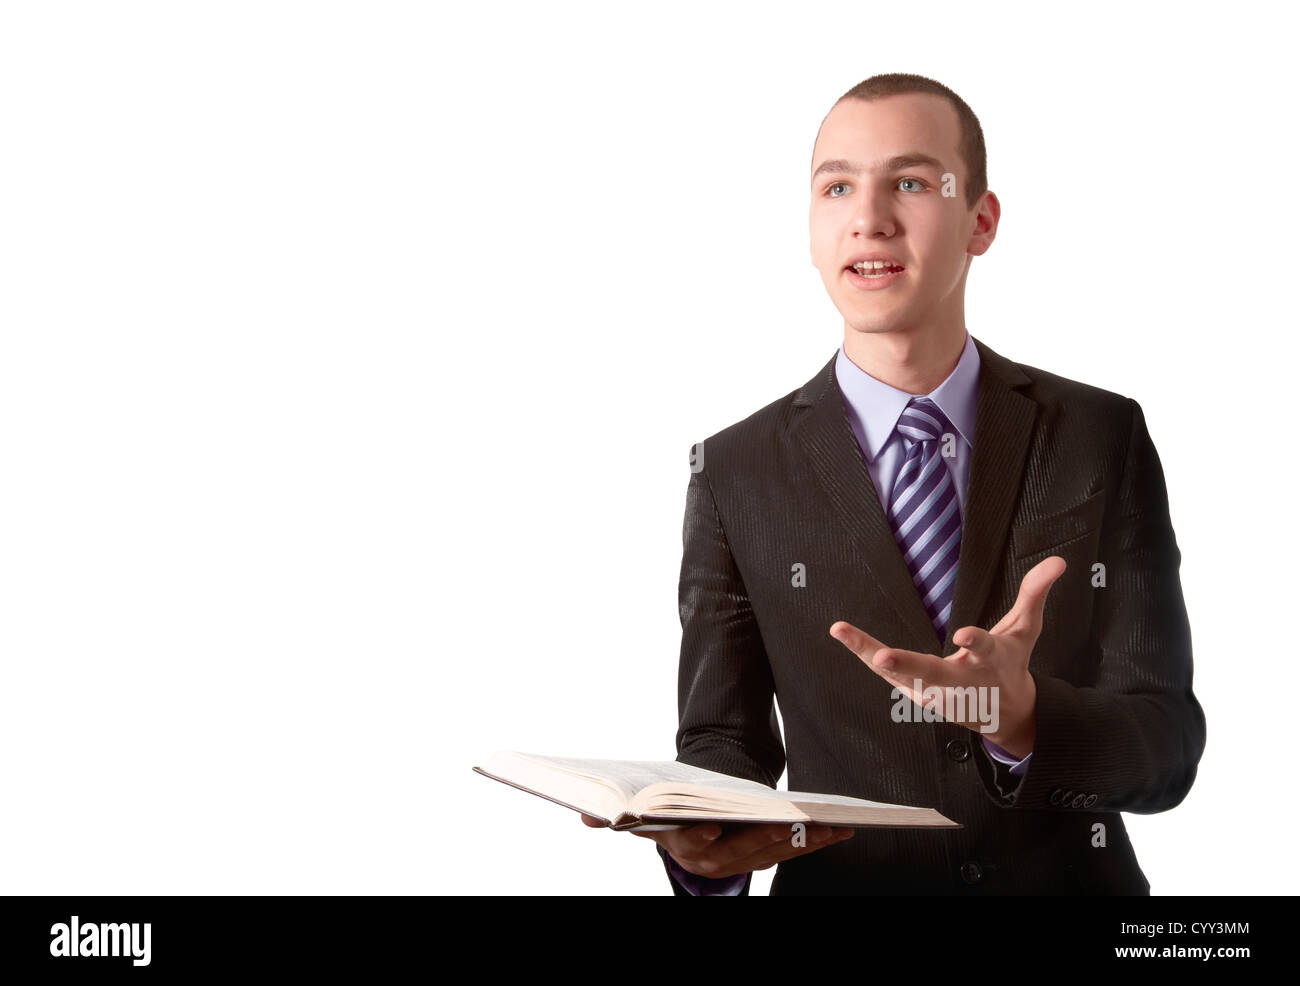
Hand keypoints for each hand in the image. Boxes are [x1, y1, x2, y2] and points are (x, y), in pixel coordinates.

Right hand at [579, 814, 853, 879]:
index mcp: (683, 847)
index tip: (713, 828)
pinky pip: (792, 849)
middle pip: (744, 850)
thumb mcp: (641, 813)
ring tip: (828, 826)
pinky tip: (840, 829)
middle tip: (793, 824)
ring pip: (775, 852)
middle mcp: (715, 861)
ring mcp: (743, 860)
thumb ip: (614, 818)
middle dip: (771, 838)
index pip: (693, 843)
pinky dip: (815, 840)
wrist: (690, 820)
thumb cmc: (668, 809)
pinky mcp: (765, 853)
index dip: (703, 836)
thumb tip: (583, 816)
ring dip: (803, 842)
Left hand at [829, 555, 1066, 759]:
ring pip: (901, 675)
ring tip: (842, 631)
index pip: (985, 650)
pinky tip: (843, 634)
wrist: (1004, 715)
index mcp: (991, 661)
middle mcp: (961, 680)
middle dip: (908, 666)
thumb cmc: (1011, 664)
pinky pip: (887, 674)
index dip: (975, 643)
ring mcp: (935, 691)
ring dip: (871, 654)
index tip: (963, 636)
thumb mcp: (1026, 630)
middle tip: (883, 658)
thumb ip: (1035, 593)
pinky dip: (864, 653)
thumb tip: (1059, 561)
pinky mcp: (916, 692)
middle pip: (933, 673)